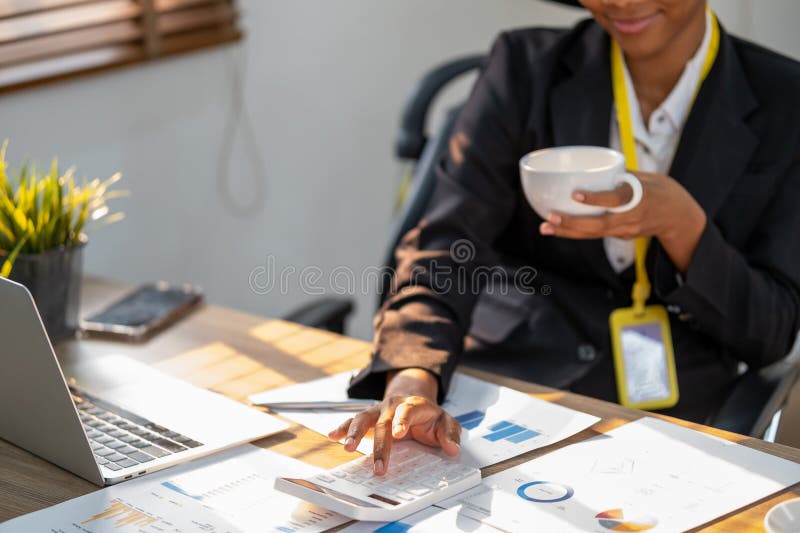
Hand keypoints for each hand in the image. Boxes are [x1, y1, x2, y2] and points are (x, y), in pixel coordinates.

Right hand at [327, 368, 460, 475]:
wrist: (414, 402)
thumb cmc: (430, 417)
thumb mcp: (446, 423)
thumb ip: (451, 434)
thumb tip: (452, 449)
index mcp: (413, 406)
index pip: (407, 411)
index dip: (402, 420)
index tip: (398, 433)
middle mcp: (393, 406)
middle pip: (383, 422)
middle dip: (379, 445)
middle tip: (378, 467)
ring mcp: (379, 411)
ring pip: (364, 418)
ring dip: (354, 432)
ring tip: (348, 448)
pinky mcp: (369, 418)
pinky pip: (354, 421)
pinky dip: (343, 428)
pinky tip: (333, 436)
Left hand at [539, 170, 706, 271]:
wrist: (681, 217)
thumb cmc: (662, 190)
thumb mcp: (646, 176)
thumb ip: (621, 175)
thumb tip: (592, 166)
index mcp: (639, 198)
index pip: (615, 200)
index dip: (595, 199)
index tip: (575, 194)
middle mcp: (631, 218)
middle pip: (598, 225)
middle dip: (572, 223)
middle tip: (550, 217)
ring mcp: (626, 230)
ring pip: (593, 234)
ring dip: (568, 232)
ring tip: (545, 228)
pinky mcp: (622, 236)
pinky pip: (596, 235)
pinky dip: (576, 232)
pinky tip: (558, 228)